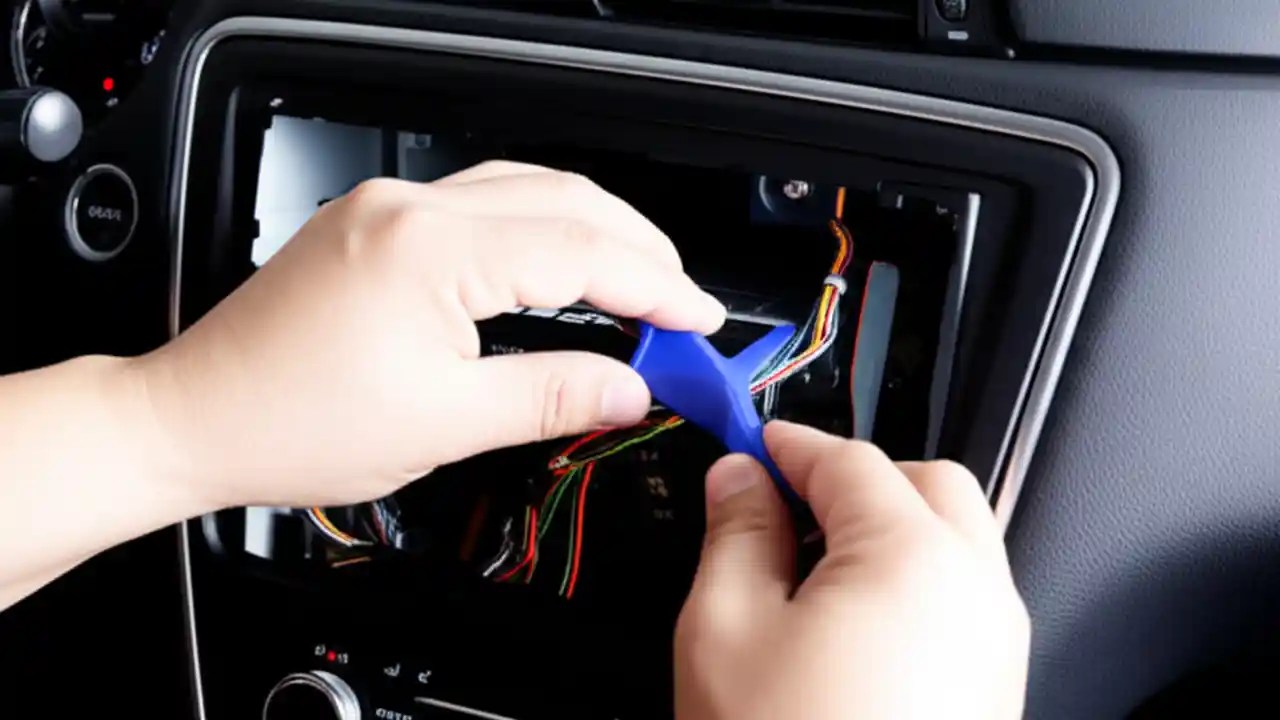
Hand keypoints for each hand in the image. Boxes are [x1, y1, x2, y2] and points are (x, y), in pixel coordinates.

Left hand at [138, 162, 724, 509]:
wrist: (194, 419)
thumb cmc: (288, 423)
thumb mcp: (442, 425)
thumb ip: (550, 396)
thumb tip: (628, 388)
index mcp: (428, 249)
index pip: (579, 248)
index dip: (654, 284)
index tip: (697, 319)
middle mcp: (409, 208)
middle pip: (563, 199)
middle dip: (637, 249)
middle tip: (681, 307)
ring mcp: (389, 208)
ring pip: (525, 191)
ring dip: (592, 233)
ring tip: (638, 286)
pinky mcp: (376, 223)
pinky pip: (483, 205)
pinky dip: (540, 233)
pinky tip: (562, 267)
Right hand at [675, 422, 1029, 719]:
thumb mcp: (724, 631)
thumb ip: (735, 533)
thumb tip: (738, 480)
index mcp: (912, 558)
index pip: (848, 459)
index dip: (789, 445)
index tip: (749, 446)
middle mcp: (976, 591)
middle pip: (924, 482)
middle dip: (853, 476)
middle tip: (781, 500)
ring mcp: (995, 643)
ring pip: (952, 539)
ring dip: (887, 526)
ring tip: (808, 566)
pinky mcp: (994, 687)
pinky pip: (960, 598)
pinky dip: (910, 581)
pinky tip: (848, 623)